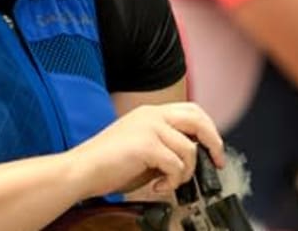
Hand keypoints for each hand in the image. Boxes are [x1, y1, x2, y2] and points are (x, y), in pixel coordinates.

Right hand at [67, 102, 223, 199]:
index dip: (208, 129)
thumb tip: (192, 158)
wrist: (80, 170)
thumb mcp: (142, 148)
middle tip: (217, 163)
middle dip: (213, 143)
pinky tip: (156, 187)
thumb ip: (166, 146)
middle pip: (199, 120)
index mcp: (150, 112)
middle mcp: (152, 114)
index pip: (191, 111)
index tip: (214, 150)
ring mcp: (149, 127)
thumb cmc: (107, 164)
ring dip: (185, 173)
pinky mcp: (147, 145)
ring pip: (189, 149)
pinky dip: (172, 181)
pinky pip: (176, 165)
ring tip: (167, 183)